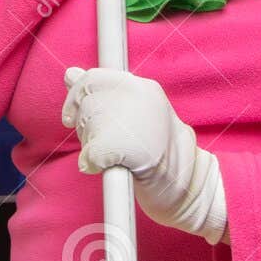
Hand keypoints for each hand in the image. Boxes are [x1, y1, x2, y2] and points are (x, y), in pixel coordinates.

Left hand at [61, 67, 228, 244]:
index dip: (78, 97)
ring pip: (87, 124)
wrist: (191, 186)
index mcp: (143, 88)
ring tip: (112, 156)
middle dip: (83, 124)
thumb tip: (69, 73)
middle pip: (87, 101)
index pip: (94, 78)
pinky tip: (102, 167)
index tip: (70, 115)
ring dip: (89, 144)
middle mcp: (140, 98)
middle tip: (98, 141)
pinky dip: (91, 163)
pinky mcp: (128, 148)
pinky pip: (92, 152)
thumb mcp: (136, 114)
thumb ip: (104, 94)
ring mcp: (135, 121)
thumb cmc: (160, 152)